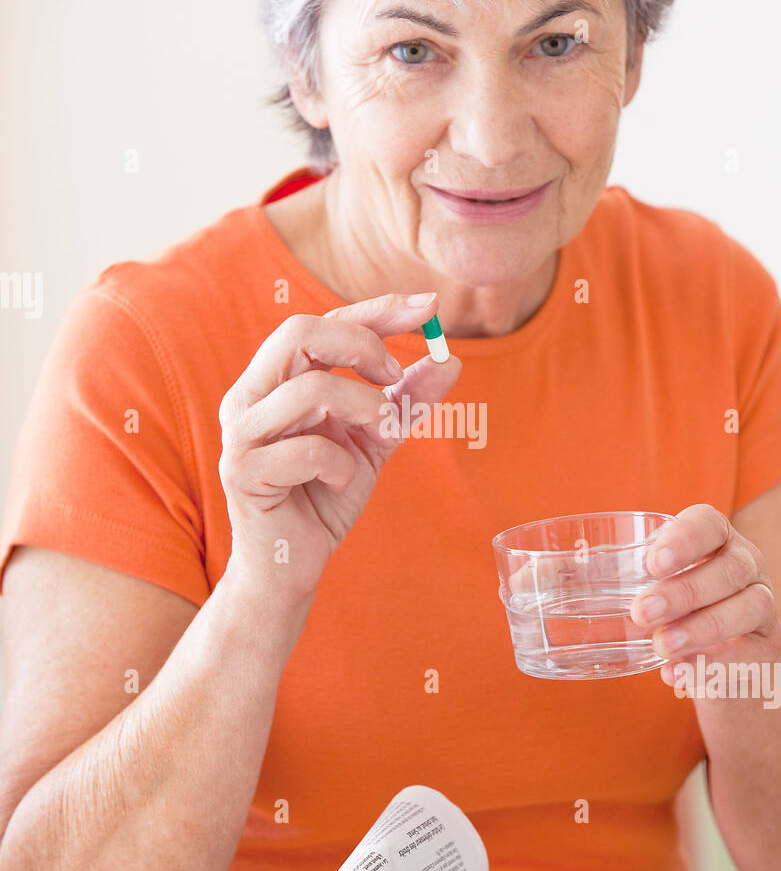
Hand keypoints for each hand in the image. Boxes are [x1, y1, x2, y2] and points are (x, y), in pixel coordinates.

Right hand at [218, 292, 461, 606]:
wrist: (291, 565)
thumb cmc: (325, 496)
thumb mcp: (375, 441)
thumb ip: (405, 401)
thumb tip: (449, 361)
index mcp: (275, 379)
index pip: (323, 321)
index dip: (376, 309)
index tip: (428, 305)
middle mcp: (250, 396)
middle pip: (298, 332)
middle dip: (361, 345)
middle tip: (395, 375)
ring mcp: (241, 434)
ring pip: (308, 389)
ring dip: (362, 407)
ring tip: (379, 433)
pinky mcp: (243, 474)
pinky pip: (307, 450)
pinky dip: (341, 465)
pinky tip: (341, 483)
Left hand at [629, 504, 780, 689]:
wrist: (724, 663)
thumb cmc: (676, 611)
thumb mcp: (652, 588)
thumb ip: (613, 579)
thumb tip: (550, 574)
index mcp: (715, 540)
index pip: (708, 524)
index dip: (684, 539)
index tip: (653, 563)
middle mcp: (746, 565)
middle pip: (729, 570)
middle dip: (685, 591)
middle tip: (642, 612)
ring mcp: (763, 604)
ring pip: (749, 607)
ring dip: (702, 628)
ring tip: (661, 646)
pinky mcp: (767, 646)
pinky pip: (747, 653)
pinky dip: (709, 666)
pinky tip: (674, 675)